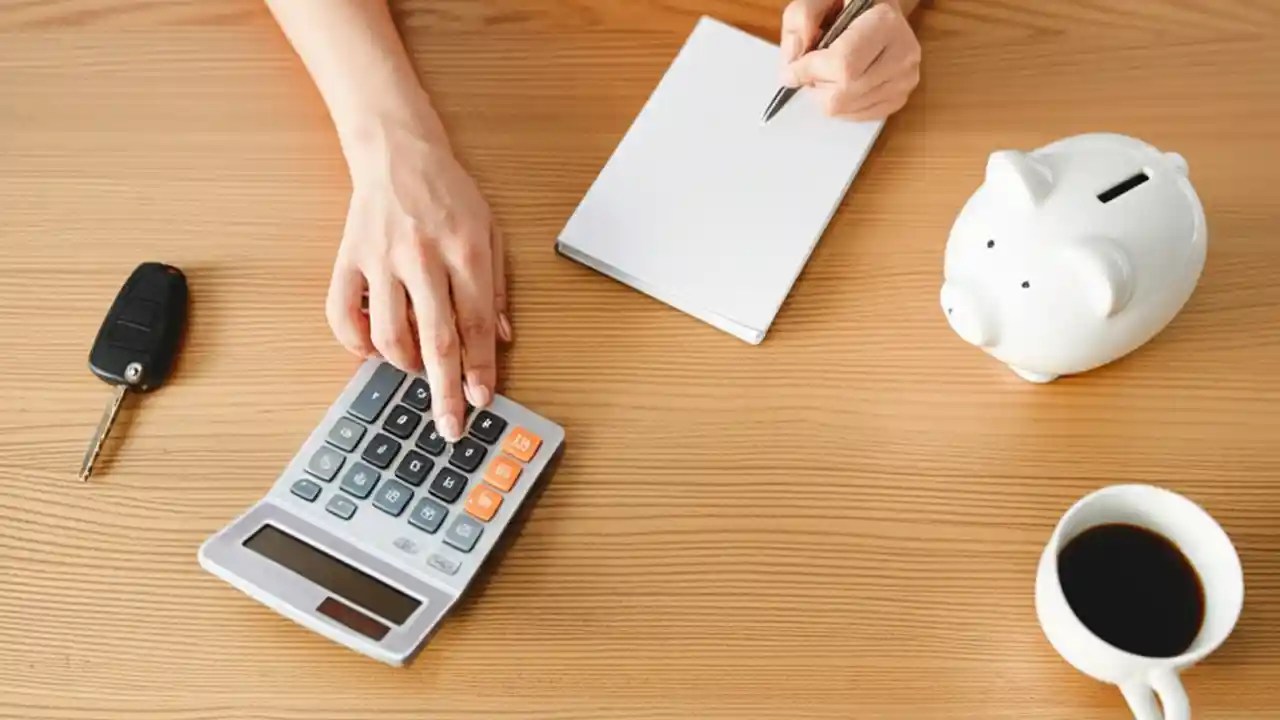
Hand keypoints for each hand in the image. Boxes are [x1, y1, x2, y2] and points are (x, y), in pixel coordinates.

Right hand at [327, 118, 509, 442]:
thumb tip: (502, 339)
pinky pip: (341, 314)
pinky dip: (355, 342)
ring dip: (404, 365)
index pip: (477, 326)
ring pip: (388, 334)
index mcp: (465, 251)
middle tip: (450, 426)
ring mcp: (380, 259)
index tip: (481, 401)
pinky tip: (370, 351)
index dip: (480, 370)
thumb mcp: (490, 231)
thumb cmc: (448, 193)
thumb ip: (495, 287)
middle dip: (445, 392)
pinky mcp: (348, 258)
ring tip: (417, 371)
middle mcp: (422, 258)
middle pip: (436, 341)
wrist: (397, 151)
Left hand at [779, 0, 921, 119]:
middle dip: (815, 85)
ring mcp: (904, 80)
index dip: (809, 71)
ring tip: (828, 72)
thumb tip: (793, 61)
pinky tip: (840, 84)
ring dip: (825, 95)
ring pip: (846, 109)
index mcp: (885, 22)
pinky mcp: (899, 98)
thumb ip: (800, 19)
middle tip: (811, 69)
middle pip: (843, 93)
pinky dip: (839, 106)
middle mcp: (902, 53)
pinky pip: (857, 117)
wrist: (878, 12)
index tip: (791, 70)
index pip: (842, 65)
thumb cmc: (847, 5)